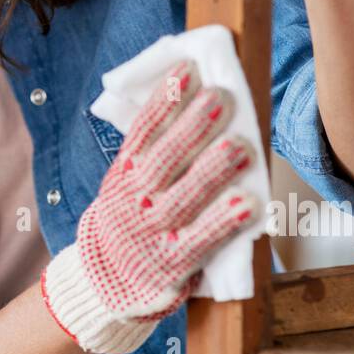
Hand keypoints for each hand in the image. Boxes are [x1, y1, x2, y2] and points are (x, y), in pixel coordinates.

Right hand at [41, 58, 260, 353]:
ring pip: (183, 198)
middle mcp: (134, 199)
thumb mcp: (127, 180)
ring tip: (240, 145)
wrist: (105, 281)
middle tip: (220, 97)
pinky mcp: (172, 264)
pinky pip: (200, 241)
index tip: (188, 71)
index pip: (142, 130)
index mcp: (124, 172)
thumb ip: (152, 148)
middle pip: (164, 159)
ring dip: (212, 171)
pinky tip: (248, 203)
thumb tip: (188, 96)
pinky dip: (223, 222)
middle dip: (192, 127)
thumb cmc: (132, 216)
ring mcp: (152, 232)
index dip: (164, 101)